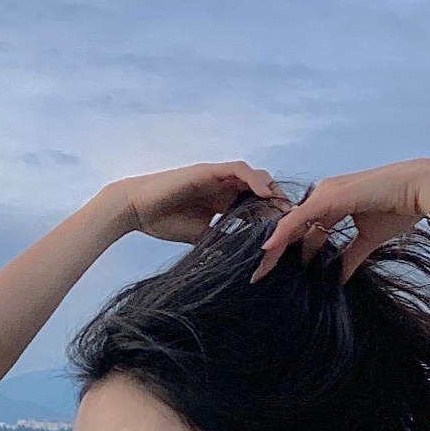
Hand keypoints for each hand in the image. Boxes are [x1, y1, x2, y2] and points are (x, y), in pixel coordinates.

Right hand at [121, 161, 286, 244]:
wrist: (135, 209)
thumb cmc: (163, 222)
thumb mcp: (200, 237)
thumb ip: (221, 240)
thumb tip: (241, 260)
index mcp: (224, 201)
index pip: (257, 204)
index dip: (273, 216)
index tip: (286, 233)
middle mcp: (224, 187)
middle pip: (263, 189)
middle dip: (279, 204)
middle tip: (294, 222)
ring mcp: (217, 176)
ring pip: (256, 176)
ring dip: (273, 191)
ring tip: (284, 209)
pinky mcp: (209, 170)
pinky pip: (239, 170)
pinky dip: (255, 181)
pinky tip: (266, 196)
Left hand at [251, 159, 429, 280]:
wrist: (423, 189)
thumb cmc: (400, 208)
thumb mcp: (368, 239)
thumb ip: (350, 256)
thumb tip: (339, 278)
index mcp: (333, 202)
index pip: (304, 228)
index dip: (290, 249)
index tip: (276, 272)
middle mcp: (325, 195)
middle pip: (293, 226)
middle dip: (276, 251)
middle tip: (259, 275)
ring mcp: (326, 193)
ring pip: (292, 222)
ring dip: (275, 246)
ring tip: (259, 269)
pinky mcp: (331, 196)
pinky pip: (300, 217)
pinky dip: (284, 233)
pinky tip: (269, 248)